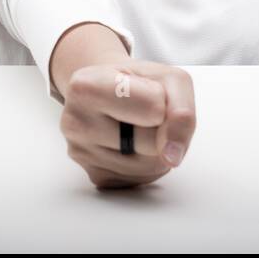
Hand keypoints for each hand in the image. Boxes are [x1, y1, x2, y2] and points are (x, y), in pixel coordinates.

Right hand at [59, 58, 196, 189]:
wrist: (108, 90)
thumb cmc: (137, 82)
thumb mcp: (168, 78)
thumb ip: (181, 110)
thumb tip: (173, 156)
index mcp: (86, 86)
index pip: (153, 108)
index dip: (161, 99)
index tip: (143, 89)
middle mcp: (76, 123)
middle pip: (153, 142)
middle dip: (160, 127)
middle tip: (140, 110)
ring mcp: (83, 155)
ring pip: (151, 166)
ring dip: (157, 149)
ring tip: (137, 126)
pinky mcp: (96, 178)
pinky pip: (143, 180)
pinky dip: (148, 164)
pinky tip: (132, 145)